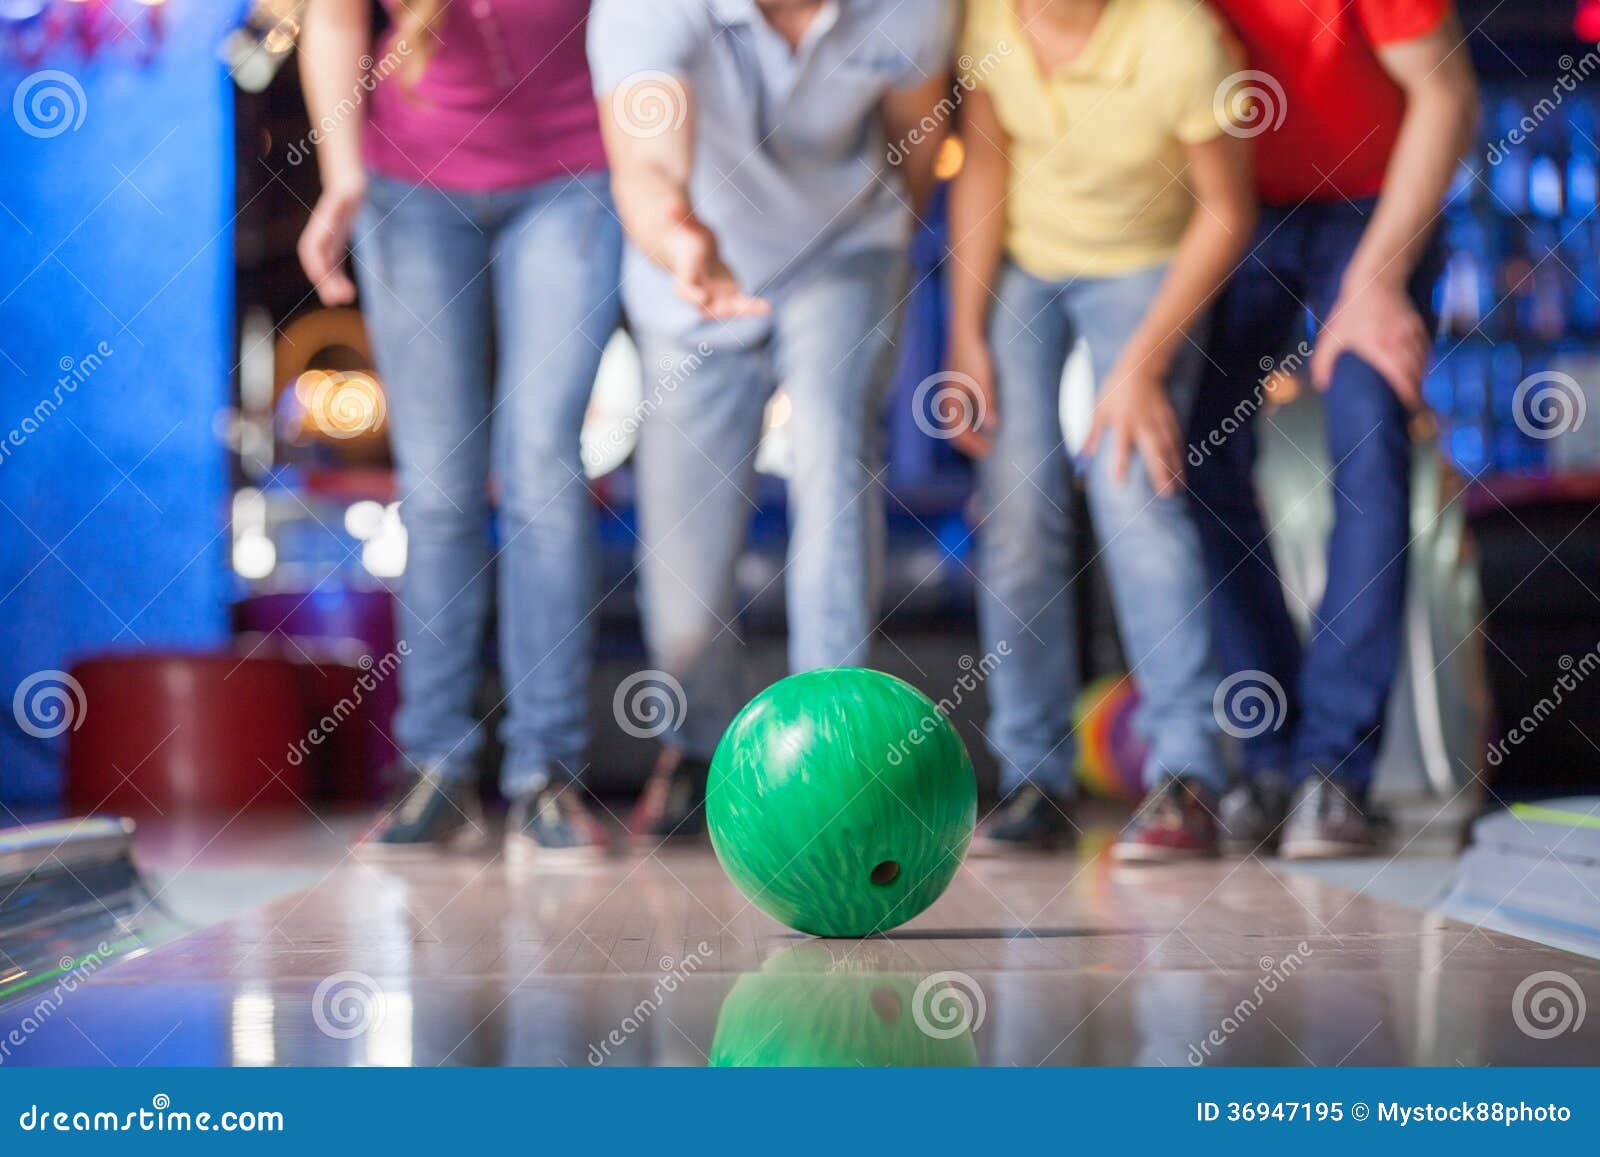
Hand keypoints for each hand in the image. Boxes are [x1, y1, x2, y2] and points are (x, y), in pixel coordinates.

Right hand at [297, 180, 365, 306]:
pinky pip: (333, 266)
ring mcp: (325, 243)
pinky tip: (346, 291)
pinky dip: (337, 279)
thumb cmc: (346, 191)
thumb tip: (341, 198)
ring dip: (331, 284)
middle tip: (338, 299)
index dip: (317, 266)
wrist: (346, 186)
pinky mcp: (334, 246)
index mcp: (319, 228)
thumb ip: (338, 202)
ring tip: (344, 299)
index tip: (322, 280)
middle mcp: (319, 238)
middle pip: (318, 264)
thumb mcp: (343, 196)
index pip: (312, 252)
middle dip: (326, 281)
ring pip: (325, 268)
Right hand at [661, 218, 769, 320]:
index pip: (684, 288)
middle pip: (706, 307)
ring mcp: (714, 296)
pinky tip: (767, 308)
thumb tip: (671, 205)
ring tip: (762, 307)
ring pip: (726, 309)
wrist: (691, 251)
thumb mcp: (684, 223)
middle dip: (720, 310)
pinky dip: (753, 307)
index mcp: (685, 274)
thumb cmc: (687, 235)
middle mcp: (699, 290)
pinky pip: (740, 305)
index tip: (703, 298)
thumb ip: (677, 216)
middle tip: (735, 309)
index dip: (691, 295)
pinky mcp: (729, 295)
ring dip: (742, 310)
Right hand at [941, 332, 998, 458]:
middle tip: (986, 449)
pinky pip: (957, 411)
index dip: (971, 445)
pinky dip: (966, 420)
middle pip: (952, 431)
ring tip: (982, 438)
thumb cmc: (973, 355)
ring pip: (953, 421)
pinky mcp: (954, 386)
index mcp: (950, 400)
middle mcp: (946, 399)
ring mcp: (948, 392)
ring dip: (967, 432)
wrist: (965, 333)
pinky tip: (979, 418)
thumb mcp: (983, 381)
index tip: (987, 451)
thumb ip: (987, 404)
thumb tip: (992, 426)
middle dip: (968, 443)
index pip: (957, 433)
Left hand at [1085, 358, 1185, 494]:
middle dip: (1160, 473)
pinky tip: (1181, 468)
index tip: (1120, 484)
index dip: (1120, 465)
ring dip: (1174, 468)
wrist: (1140, 367)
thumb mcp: (1099, 409)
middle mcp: (1143, 423)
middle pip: (1154, 451)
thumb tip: (1081, 457)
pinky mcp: (1168, 417)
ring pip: (1169, 447)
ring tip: (1178, 487)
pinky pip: (1175, 438)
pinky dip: (1179, 454)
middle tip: (1166, 494)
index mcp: (1123, 422)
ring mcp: (1158, 420)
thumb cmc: (1115, 389)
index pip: (1121, 447)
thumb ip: (1091, 434)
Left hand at [1311, 278, 1430, 409]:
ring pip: (1423, 362)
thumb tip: (1322, 385)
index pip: (1402, 378)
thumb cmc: (1351, 310)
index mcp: (1381, 348)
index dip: (1409, 396)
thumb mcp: (1332, 336)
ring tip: (1414, 392)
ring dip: (1420, 378)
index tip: (1409, 408)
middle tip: (1413, 406)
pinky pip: (1425, 349)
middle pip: (1416, 374)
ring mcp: (1412, 333)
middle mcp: (1401, 343)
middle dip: (1417, 392)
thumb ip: (1323, 362)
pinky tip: (1417, 369)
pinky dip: (1423, 362)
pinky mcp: (1418, 325)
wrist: (1375, 279)